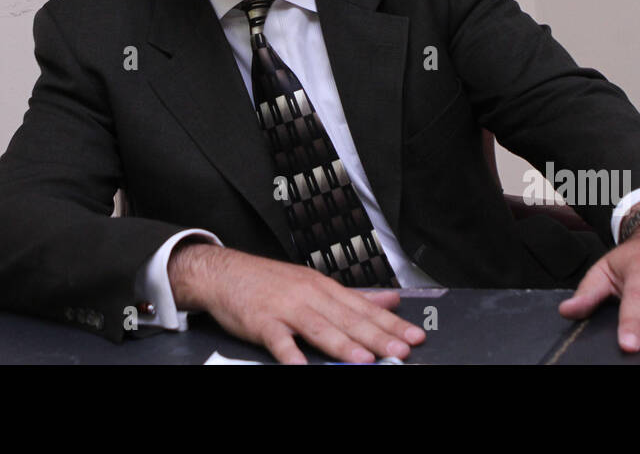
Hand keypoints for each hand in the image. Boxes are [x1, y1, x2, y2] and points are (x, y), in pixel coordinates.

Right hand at [168, 242, 425, 363]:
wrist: (225, 273)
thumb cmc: (270, 282)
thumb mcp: (315, 283)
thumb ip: (353, 296)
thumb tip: (390, 299)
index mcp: (325, 288)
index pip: (365, 308)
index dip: (391, 324)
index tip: (414, 337)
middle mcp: (310, 296)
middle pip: (348, 319)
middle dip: (378, 337)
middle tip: (401, 350)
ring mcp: (286, 308)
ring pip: (320, 328)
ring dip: (343, 345)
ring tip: (365, 360)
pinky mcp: (262, 321)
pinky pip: (279, 340)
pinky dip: (290, 353)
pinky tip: (301, 366)